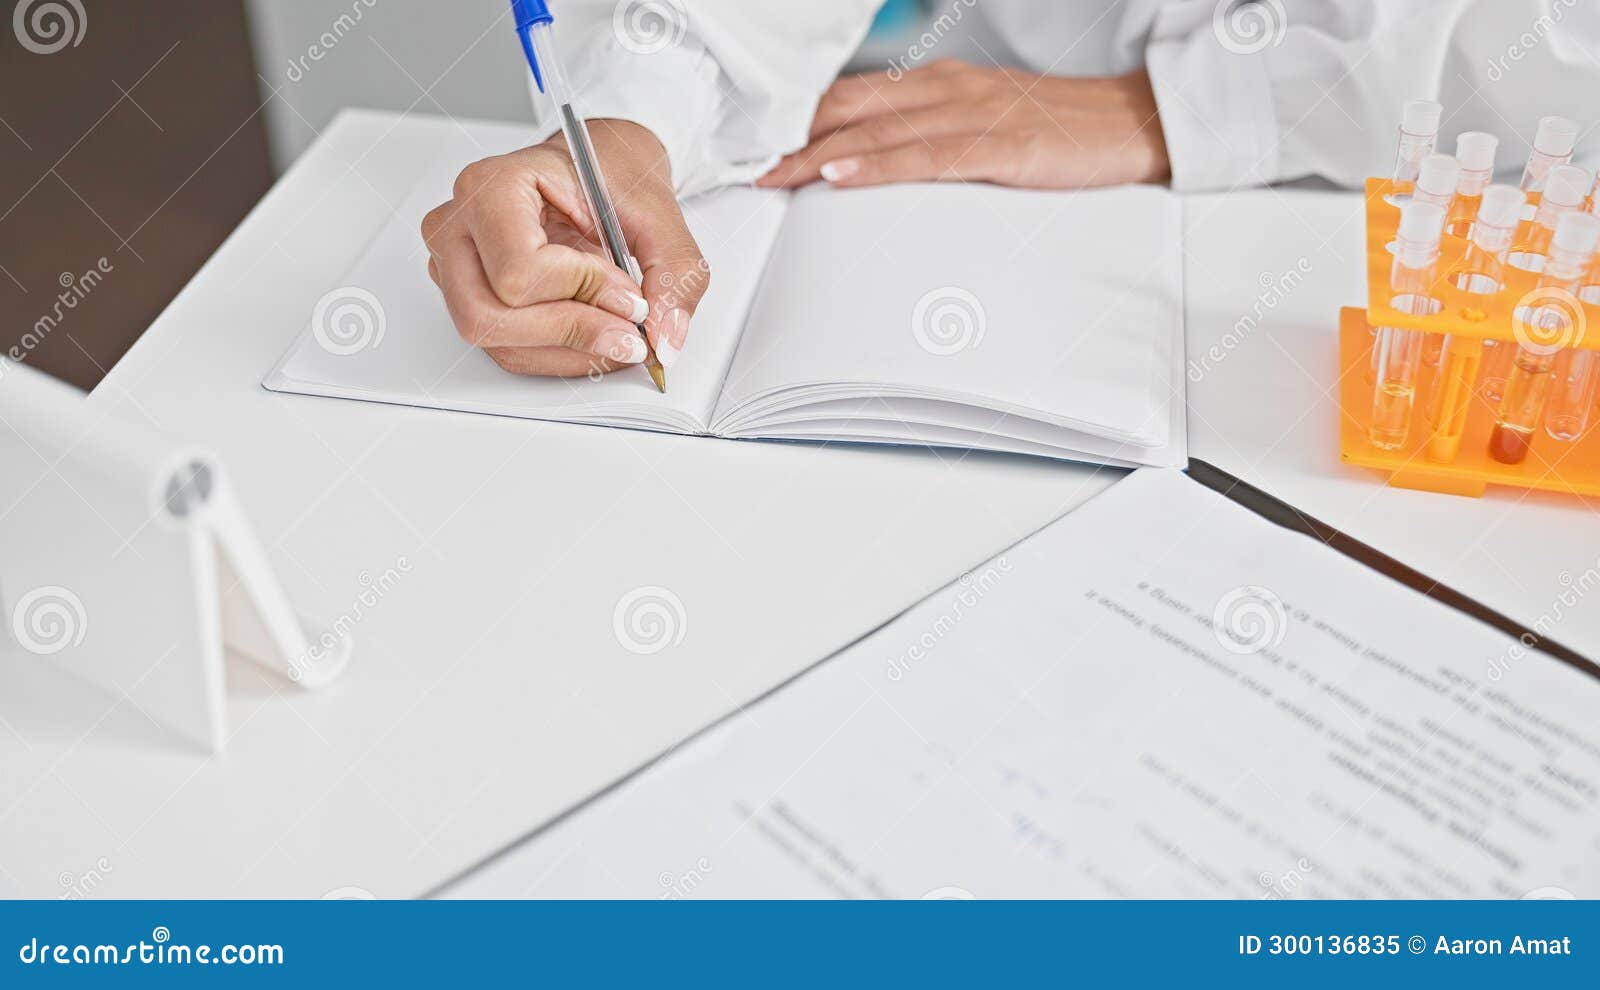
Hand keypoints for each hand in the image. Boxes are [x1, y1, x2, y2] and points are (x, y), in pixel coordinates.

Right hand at [422, 120, 708, 376]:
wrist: (598, 168)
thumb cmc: (611, 176)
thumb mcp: (658, 215)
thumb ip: (673, 274)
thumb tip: (666, 340)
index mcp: (492, 184)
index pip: (519, 271)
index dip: (584, 293)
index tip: (632, 295)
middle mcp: (458, 225)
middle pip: (491, 316)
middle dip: (572, 332)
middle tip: (630, 331)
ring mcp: (453, 264)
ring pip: (497, 342)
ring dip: (570, 350)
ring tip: (619, 333)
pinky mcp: (467, 296)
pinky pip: (506, 350)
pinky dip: (560, 355)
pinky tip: (596, 336)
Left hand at [758, 60, 1169, 190]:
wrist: (1134, 123)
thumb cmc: (1057, 132)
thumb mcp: (981, 129)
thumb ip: (928, 143)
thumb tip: (872, 170)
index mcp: (937, 86)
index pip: (850, 101)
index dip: (796, 122)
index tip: (751, 148)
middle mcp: (945, 90)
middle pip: (850, 112)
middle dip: (791, 139)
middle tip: (742, 166)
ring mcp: (972, 115)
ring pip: (877, 133)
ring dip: (817, 154)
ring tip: (771, 175)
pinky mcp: (1000, 147)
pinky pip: (926, 157)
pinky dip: (878, 166)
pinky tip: (840, 175)